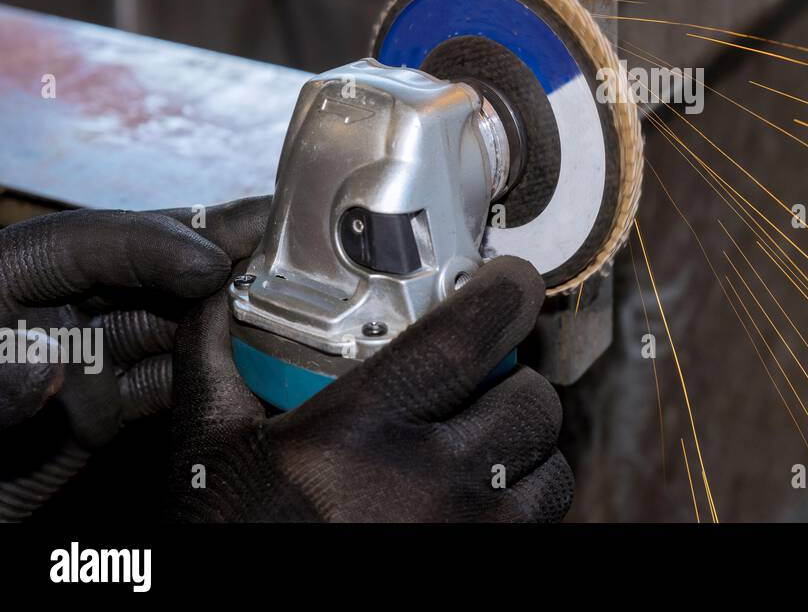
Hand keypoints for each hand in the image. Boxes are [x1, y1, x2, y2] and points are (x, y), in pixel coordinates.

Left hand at [0, 197, 268, 518]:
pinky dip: (218, 371)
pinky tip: (260, 362)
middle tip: (297, 246)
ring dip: (232, 314)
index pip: (97, 239)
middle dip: (224, 256)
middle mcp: (56, 305)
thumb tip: (48, 364)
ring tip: (299, 300)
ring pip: (175, 321)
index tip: (213, 265)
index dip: (162, 243)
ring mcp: (85, 354)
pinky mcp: (104, 404)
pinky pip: (172, 376)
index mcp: (11, 274)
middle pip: (154, 268)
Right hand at [171, 255, 572, 521]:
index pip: (462, 338)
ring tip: (487, 447)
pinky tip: (478, 502)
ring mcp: (465, 536)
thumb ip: (215, 364)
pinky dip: (521, 506)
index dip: (505, 295)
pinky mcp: (484, 574)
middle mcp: (424, 482)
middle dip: (515, 385)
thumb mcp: (208, 455)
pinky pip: (541, 524)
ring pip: (549, 468)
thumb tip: (208, 294)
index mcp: (354, 433)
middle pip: (529, 401)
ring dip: (526, 451)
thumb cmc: (231, 543)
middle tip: (485, 388)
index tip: (513, 281)